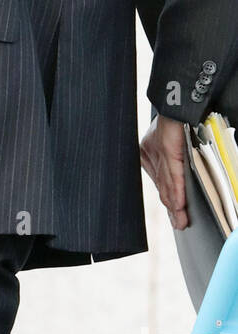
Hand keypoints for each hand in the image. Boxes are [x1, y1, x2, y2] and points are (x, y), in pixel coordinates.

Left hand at [140, 115, 187, 229]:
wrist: (172, 107)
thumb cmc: (170, 125)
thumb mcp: (167, 148)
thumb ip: (168, 165)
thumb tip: (175, 186)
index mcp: (151, 158)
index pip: (162, 184)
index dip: (169, 202)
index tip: (176, 218)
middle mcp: (153, 158)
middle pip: (164, 189)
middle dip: (173, 210)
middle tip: (180, 225)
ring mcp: (159, 156)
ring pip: (168, 186)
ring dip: (175, 206)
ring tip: (181, 221)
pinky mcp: (167, 151)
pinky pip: (172, 175)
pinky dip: (176, 191)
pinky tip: (179, 204)